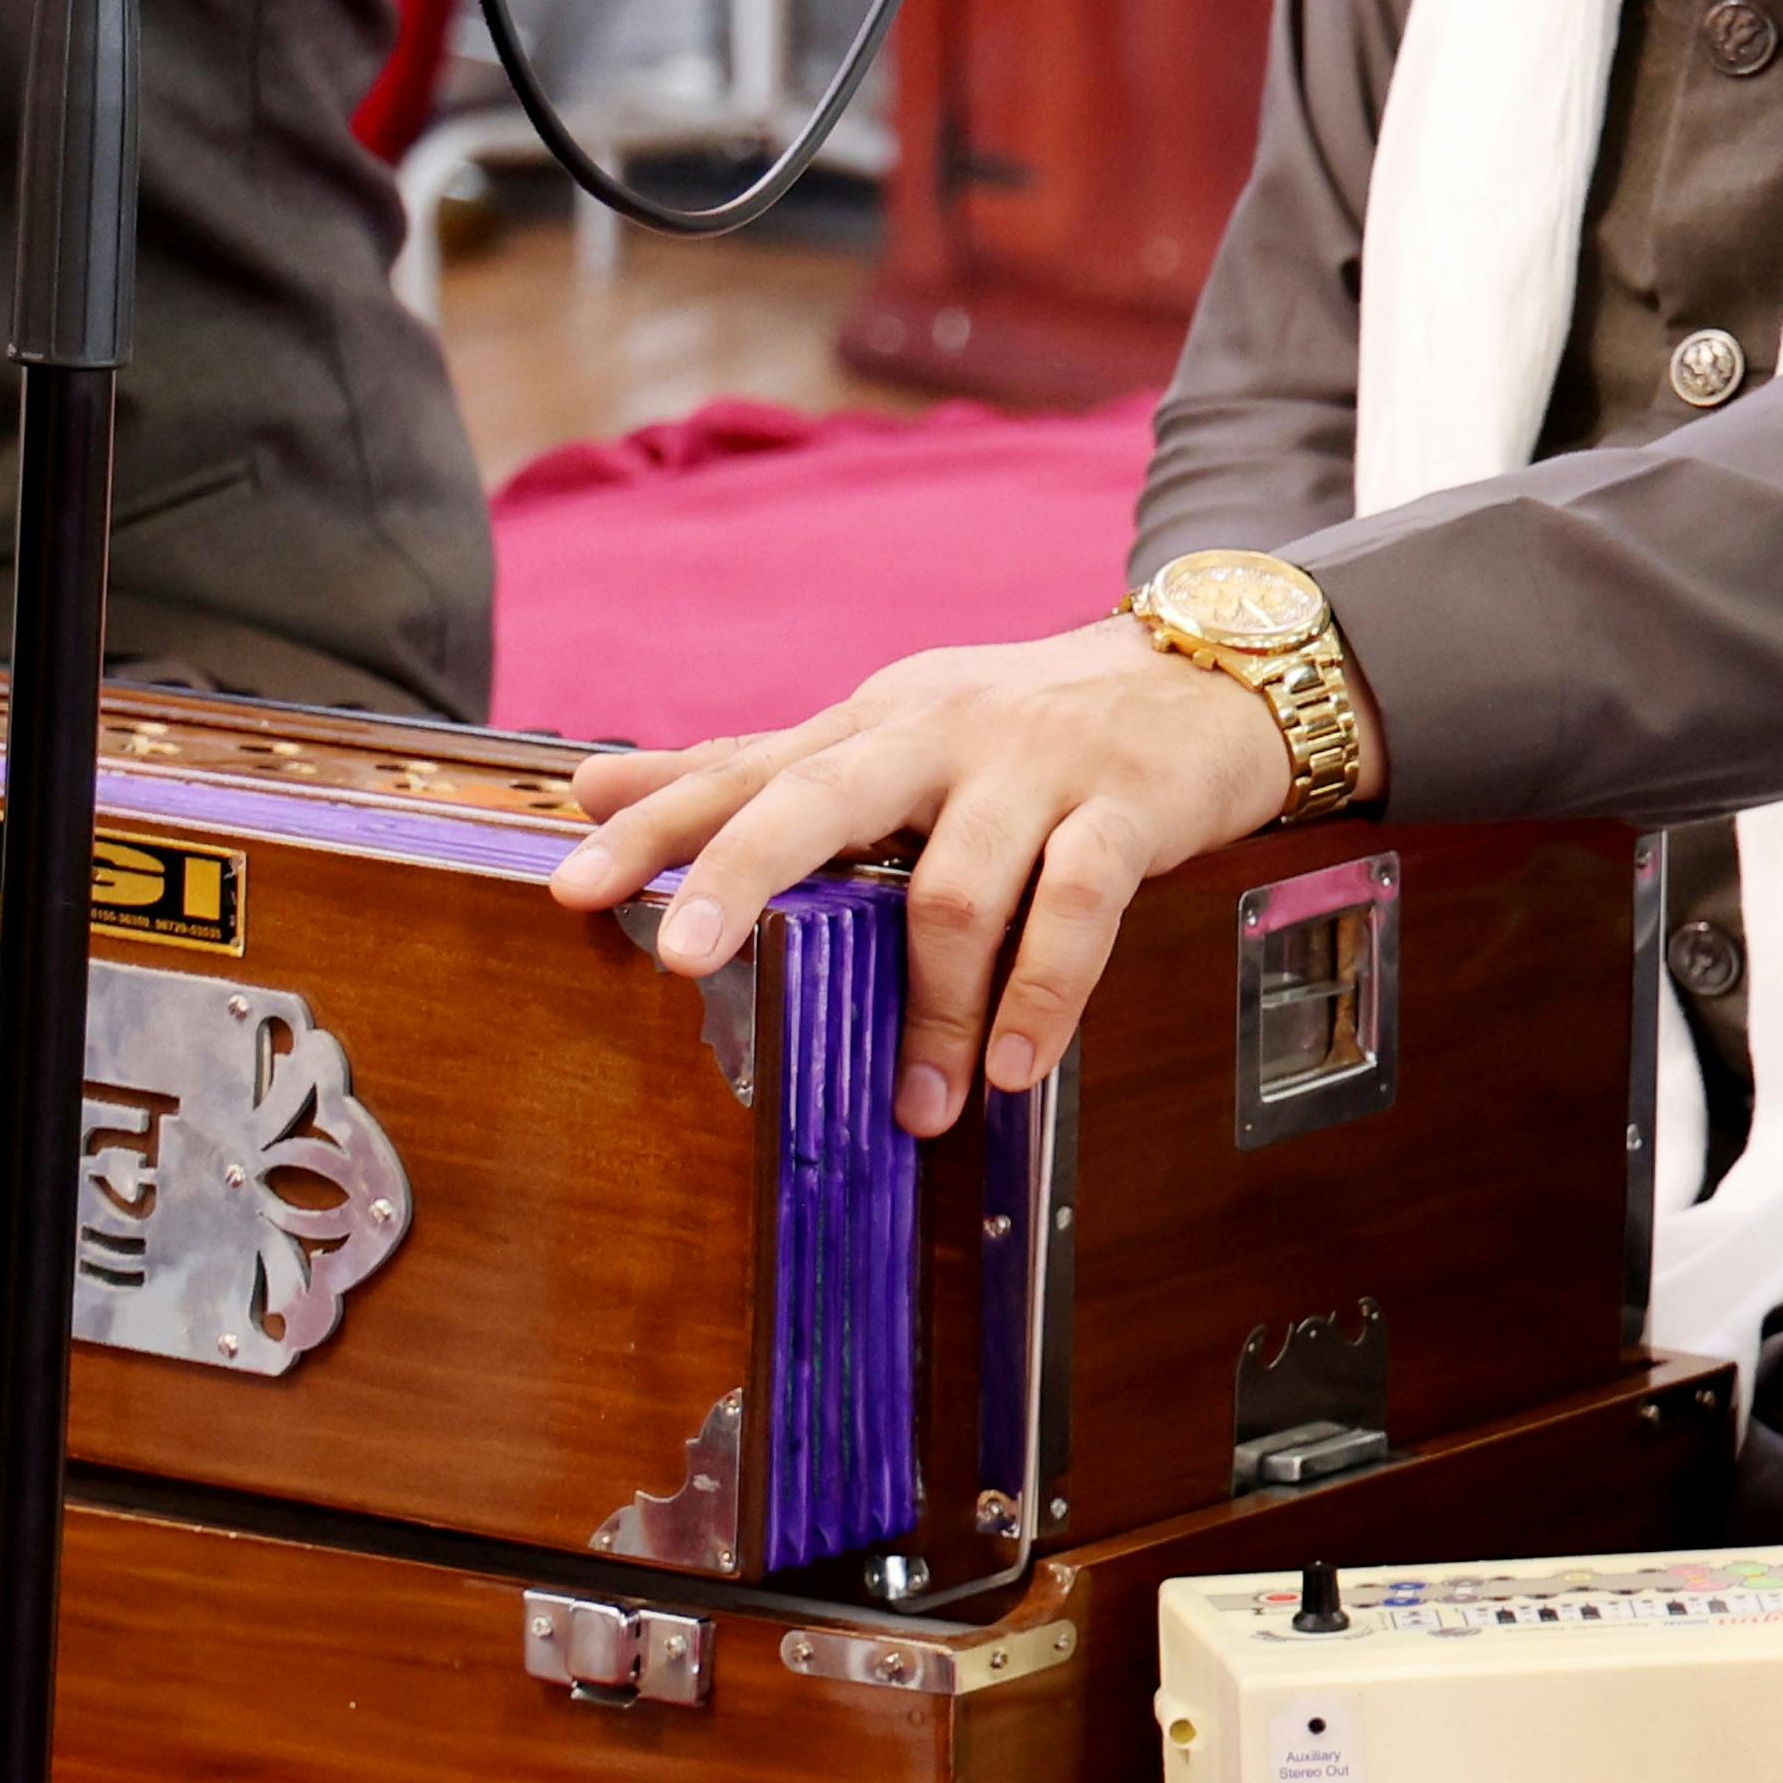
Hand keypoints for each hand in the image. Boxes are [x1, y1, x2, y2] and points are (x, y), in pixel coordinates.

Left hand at [546, 617, 1346, 1131]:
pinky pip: (1078, 903)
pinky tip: (1017, 1065)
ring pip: (954, 887)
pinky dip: (1044, 991)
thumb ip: (755, 768)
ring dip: (929, 1011)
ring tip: (913, 1107)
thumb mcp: (888, 731)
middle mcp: (938, 735)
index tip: (571, 887)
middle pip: (818, 799)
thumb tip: (596, 788)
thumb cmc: (1030, 723)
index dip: (657, 827)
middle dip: (742, 876)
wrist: (1211, 676)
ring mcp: (1034, 766)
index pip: (742, 770)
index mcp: (871, 725)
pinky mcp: (1126, 804)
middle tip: (680, 962)